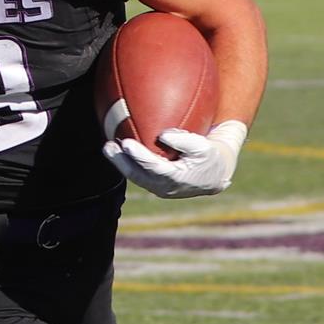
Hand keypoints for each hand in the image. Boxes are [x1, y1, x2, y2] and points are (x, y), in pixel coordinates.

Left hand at [103, 120, 246, 199]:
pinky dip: (126, 164)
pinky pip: (137, 175)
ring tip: (108, 147)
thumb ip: (184, 141)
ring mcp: (158, 188)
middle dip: (120, 161)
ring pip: (135, 177)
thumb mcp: (203, 146)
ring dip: (120, 163)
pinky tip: (117, 150)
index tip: (126, 143)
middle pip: (137, 175)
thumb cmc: (209, 156)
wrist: (214, 175)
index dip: (138, 156)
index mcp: (178, 178)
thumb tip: (162, 135)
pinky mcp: (154, 185)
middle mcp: (165, 187)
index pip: (154, 168)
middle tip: (108, 146)